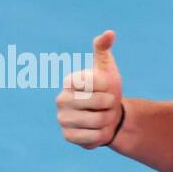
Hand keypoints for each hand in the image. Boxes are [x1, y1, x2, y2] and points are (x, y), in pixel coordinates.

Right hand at [56, 30, 123, 148]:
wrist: (110, 116)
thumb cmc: (107, 89)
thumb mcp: (107, 69)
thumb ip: (104, 49)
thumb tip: (110, 33)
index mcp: (70, 81)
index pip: (97, 83)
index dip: (109, 87)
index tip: (106, 88)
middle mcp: (61, 99)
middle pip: (100, 102)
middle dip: (111, 105)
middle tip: (107, 105)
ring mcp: (62, 118)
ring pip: (99, 121)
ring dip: (108, 120)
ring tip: (102, 116)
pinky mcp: (68, 136)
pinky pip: (94, 138)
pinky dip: (102, 135)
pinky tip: (97, 129)